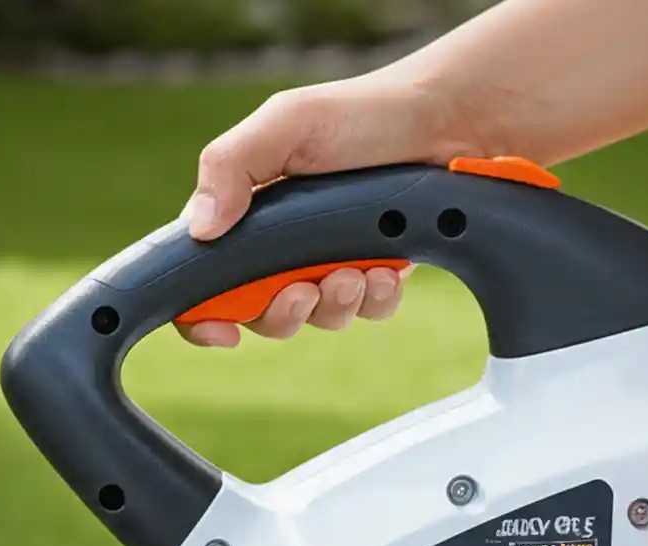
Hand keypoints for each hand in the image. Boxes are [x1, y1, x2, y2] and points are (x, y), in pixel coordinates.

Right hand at [176, 73, 477, 346]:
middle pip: (256, 312)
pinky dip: (376, 299)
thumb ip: (231, 166)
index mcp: (243, 212)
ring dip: (334, 304)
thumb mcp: (286, 124)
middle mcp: (279, 243)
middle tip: (304, 290)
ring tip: (359, 271)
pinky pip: (365, 312)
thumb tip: (200, 230)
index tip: (223, 330)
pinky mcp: (374, 273)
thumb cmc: (361, 113)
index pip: (201, 276)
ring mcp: (326, 261)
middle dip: (280, 311)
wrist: (447, 119)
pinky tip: (389, 270)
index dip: (201, 313)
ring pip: (314, 318)